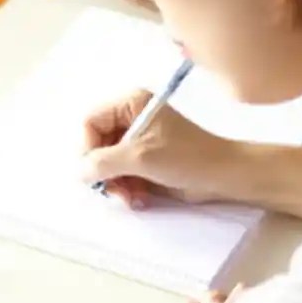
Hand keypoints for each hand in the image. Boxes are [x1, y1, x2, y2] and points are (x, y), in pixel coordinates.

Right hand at [81, 91, 236, 208]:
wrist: (224, 176)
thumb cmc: (186, 157)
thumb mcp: (140, 157)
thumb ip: (103, 162)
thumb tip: (78, 172)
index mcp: (131, 104)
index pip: (90, 122)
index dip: (87, 149)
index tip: (94, 174)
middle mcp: (131, 117)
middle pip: (97, 145)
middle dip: (104, 172)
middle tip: (113, 192)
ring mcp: (139, 139)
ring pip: (108, 164)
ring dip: (115, 184)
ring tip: (129, 198)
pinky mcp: (146, 159)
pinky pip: (122, 174)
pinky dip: (126, 188)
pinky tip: (139, 199)